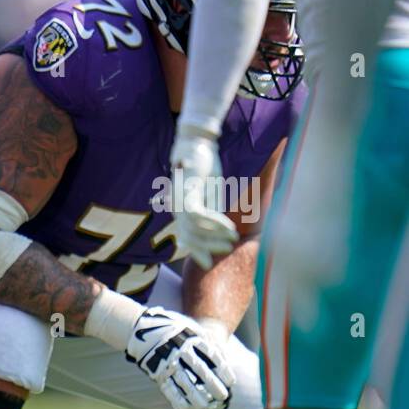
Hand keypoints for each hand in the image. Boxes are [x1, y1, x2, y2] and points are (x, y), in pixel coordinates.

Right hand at [126, 308, 234, 408]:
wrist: (142, 328)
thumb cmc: (173, 329)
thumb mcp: (192, 328)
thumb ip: (207, 341)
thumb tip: (224, 357)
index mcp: (192, 339)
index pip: (212, 356)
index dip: (222, 369)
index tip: (231, 381)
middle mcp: (181, 351)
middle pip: (200, 370)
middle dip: (213, 385)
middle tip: (223, 396)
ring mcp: (168, 362)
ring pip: (184, 381)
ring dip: (196, 396)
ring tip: (206, 406)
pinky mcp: (157, 372)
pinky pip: (168, 387)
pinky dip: (176, 399)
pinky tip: (185, 408)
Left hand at [170, 128, 237, 269]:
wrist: (196, 145)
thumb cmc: (203, 168)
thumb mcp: (210, 193)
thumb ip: (212, 210)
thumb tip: (221, 230)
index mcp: (179, 211)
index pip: (185, 237)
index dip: (196, 251)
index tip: (208, 263)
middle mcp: (176, 209)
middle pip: (190, 236)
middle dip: (209, 246)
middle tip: (228, 249)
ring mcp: (179, 202)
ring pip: (194, 228)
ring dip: (215, 235)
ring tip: (233, 239)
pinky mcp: (186, 193)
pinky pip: (199, 215)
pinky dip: (215, 222)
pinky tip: (228, 227)